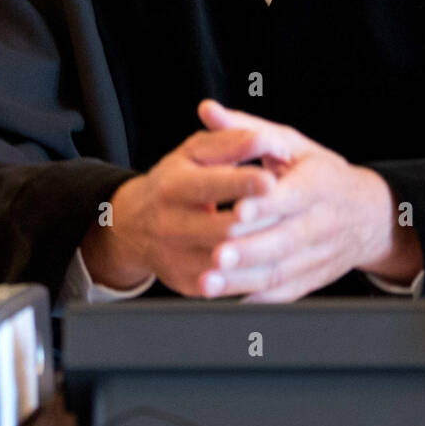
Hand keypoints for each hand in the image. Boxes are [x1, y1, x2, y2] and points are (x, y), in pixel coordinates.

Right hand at [80, 111, 290, 295]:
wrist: (134, 226)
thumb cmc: (175, 180)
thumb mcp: (196, 152)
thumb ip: (233, 141)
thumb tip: (268, 141)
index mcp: (173, 186)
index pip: (211, 185)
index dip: (243, 184)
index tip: (271, 180)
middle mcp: (170, 224)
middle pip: (223, 228)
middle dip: (259, 220)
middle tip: (290, 210)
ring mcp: (177, 259)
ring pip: (229, 262)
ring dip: (261, 248)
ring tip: (286, 232)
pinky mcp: (188, 284)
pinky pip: (228, 285)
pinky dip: (253, 271)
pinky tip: (272, 257)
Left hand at [194, 100, 421, 301]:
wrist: (367, 214)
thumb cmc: (318, 172)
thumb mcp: (290, 143)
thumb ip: (246, 129)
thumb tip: (208, 110)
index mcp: (317, 183)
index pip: (291, 196)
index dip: (265, 205)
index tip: (236, 211)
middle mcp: (320, 221)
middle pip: (284, 240)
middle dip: (248, 250)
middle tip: (216, 254)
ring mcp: (317, 254)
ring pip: (280, 271)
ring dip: (243, 279)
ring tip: (208, 281)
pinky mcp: (312, 279)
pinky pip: (283, 292)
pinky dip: (256, 297)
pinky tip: (227, 297)